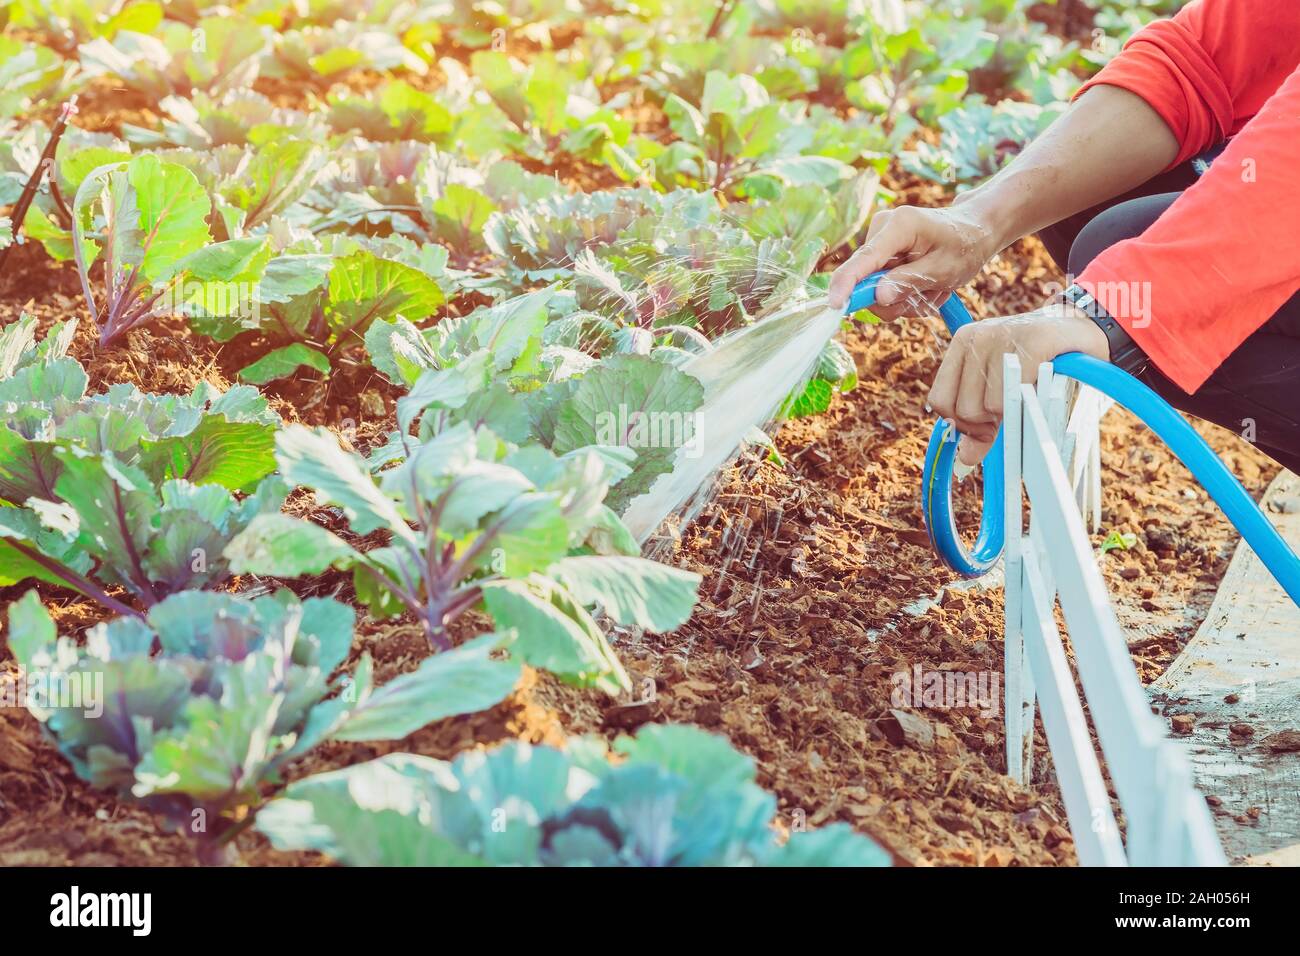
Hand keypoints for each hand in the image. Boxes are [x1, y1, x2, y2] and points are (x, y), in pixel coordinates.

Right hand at [827, 203, 1001, 318]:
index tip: (835, 305)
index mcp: (899, 226)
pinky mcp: (881, 253)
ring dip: (903, 299)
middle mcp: (882, 229)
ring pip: (875, 288)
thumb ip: (909, 281)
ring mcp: (879, 241)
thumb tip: (878, 297)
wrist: (974, 230)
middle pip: (866, 280)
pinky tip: (924, 285)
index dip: (846, 284)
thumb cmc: (964, 244)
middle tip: (927, 299)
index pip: (864, 259)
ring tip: (932, 289)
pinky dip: (903, 293)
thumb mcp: (944, 268)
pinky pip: (881, 285)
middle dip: (893, 300)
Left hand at [927, 301, 1109, 465]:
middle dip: (989, 424)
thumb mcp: (1000, 391)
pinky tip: (1042, 383)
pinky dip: (1031, 400)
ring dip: (1013, 412)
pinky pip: (1016, 395)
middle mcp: (975, 337)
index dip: (962, 424)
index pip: (939, 401)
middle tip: (1014, 407)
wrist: (1084, 331)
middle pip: (963, 410)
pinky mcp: (1032, 341)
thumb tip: (964, 461)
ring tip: (1030, 391)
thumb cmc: (1038, 363)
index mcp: (962, 345)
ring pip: (989, 407)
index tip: (987, 424)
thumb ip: (980, 424)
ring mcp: (1001, 336)